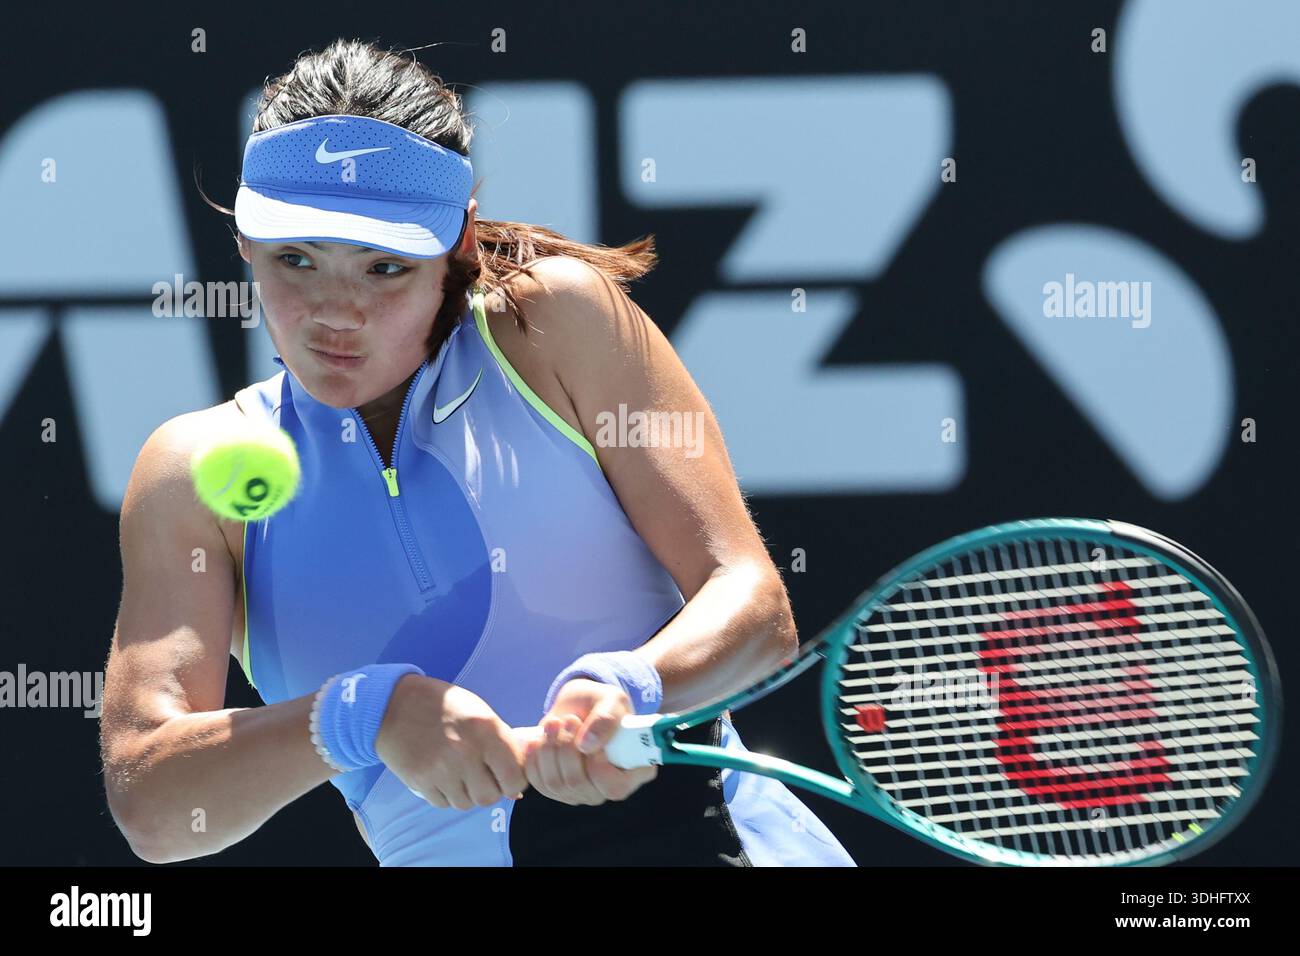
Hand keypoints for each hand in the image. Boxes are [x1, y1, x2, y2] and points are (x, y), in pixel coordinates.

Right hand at [375, 674, 529, 810]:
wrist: (394, 704)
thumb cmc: (443, 705)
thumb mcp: (480, 712)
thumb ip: (502, 744)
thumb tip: (517, 786)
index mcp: (487, 730)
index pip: (514, 778)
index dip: (514, 781)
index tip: (508, 776)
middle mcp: (465, 752)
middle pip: (490, 797)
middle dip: (490, 790)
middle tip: (484, 776)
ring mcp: (441, 769)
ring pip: (466, 804)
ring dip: (468, 793)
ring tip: (461, 773)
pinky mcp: (420, 780)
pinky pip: (443, 804)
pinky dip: (447, 795)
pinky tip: (443, 775)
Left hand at [520, 678, 657, 805]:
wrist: (582, 706)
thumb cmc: (604, 703)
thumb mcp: (612, 700)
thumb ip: (606, 719)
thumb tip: (586, 746)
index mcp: (635, 772)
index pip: (614, 787)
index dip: (596, 765)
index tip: (586, 736)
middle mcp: (610, 788)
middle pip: (579, 785)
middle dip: (566, 748)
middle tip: (568, 719)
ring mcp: (584, 792)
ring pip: (556, 784)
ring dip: (549, 750)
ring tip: (554, 723)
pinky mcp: (560, 790)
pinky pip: (540, 784)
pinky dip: (534, 761)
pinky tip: (537, 740)